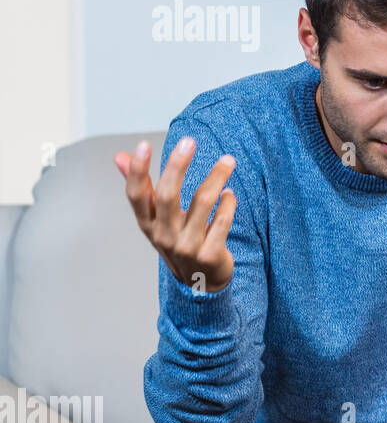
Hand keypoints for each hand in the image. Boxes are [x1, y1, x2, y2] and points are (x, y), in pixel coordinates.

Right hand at [114, 138, 238, 293]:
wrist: (200, 282)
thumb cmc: (177, 240)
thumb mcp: (156, 218)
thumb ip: (142, 188)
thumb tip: (120, 156)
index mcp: (148, 224)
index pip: (136, 195)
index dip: (137, 171)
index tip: (143, 144)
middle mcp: (163, 235)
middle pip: (167, 195)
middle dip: (177, 166)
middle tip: (189, 141)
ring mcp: (187, 247)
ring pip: (202, 204)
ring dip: (216, 178)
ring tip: (228, 160)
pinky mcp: (210, 255)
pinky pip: (222, 222)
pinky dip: (228, 203)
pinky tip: (230, 193)